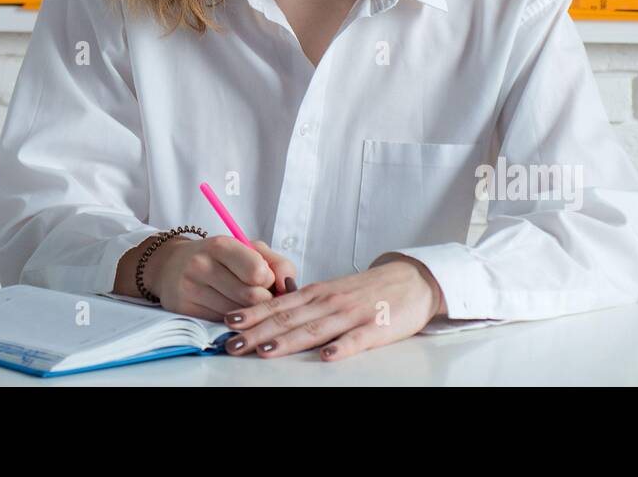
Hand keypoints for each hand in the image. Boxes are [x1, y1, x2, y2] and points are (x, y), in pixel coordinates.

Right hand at [146, 236, 297, 321]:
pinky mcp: (184, 308)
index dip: (270, 281)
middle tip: (259, 294)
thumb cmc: (220, 257)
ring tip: (244, 301)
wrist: (172, 265)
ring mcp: (191, 288)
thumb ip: (277, 264)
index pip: (258, 272)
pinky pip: (221, 323)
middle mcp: (202, 265)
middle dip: (262, 300)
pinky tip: (228, 309)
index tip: (266, 279)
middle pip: (251, 297)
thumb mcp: (249, 250)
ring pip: (238, 314)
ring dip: (249, 312)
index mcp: (222, 245)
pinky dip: (232, 320)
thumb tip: (290, 287)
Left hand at [221, 256, 442, 362]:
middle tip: (233, 344)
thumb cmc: (366, 290)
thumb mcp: (331, 291)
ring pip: (315, 329)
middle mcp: (329, 302)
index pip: (278, 305)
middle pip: (288, 319)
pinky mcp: (375, 328)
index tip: (227, 323)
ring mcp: (351, 315)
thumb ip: (304, 304)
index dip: (252, 315)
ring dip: (289, 341)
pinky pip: (356, 340)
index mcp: (317, 293)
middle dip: (258, 332)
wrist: (410, 280)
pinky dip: (341, 348)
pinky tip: (327, 357)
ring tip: (265, 351)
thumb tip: (271, 317)